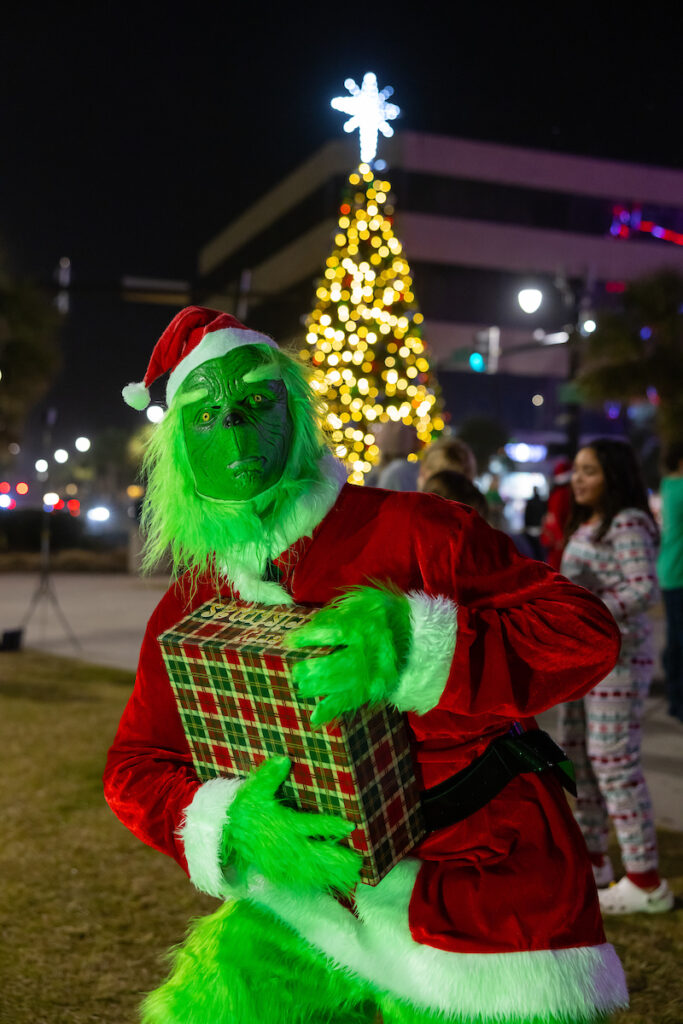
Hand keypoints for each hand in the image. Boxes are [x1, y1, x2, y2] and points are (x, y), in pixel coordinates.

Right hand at [222, 756, 361, 894]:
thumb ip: (270, 775)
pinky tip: (332, 883)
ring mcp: (283, 862)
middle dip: (338, 859)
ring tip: (354, 875)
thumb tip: (284, 759)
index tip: (350, 825)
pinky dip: (318, 882)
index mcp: (284, 824)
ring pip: (313, 871)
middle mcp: (286, 846)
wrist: (224, 834)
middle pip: (317, 855)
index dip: (331, 826)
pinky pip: (301, 880)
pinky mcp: (279, 873)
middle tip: (360, 861)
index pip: (312, 826)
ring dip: (333, 874)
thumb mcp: (255, 789)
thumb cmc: (244, 808)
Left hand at [283, 585, 410, 725]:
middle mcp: (365, 654)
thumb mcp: (364, 603)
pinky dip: (332, 710)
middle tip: (295, 671)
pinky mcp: (372, 689)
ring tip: (301, 685)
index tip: (289, 641)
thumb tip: (313, 624)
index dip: (306, 638)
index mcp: (362, 628)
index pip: (329, 633)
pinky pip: (350, 701)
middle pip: (332, 665)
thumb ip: (339, 613)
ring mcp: (369, 675)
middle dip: (309, 670)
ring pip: (338, 686)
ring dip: (316, 687)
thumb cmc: (383, 615)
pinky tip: (315, 716)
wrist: (417, 636)